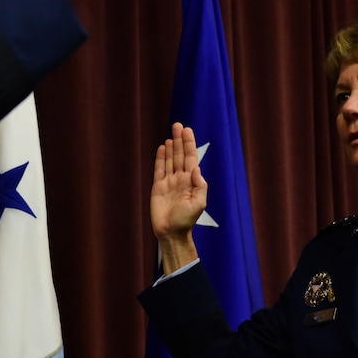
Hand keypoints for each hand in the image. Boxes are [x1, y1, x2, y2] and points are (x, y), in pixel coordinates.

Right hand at [150, 122, 207, 272]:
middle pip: (179, 155)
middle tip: (178, 125)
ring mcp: (169, 182)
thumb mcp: (199, 204)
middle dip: (179, 140)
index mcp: (191, 181)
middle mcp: (180, 178)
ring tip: (171, 133)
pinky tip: (162, 148)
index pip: (190, 158)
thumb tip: (196, 168)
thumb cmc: (186, 221)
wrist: (171, 233)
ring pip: (170, 160)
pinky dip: (160, 158)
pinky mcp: (158, 187)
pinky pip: (159, 169)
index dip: (189, 144)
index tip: (187, 130)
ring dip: (171, 146)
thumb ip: (200, 186)